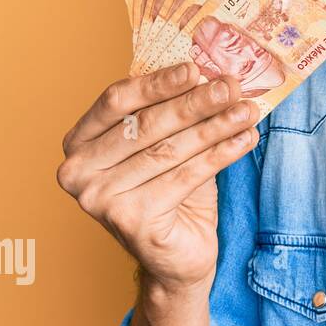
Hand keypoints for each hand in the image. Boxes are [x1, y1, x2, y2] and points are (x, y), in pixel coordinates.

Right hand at [56, 61, 258, 292]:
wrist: (179, 257)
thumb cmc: (173, 193)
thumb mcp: (169, 144)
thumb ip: (176, 111)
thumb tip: (213, 73)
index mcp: (79, 142)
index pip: (117, 101)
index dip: (158, 83)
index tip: (196, 68)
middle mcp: (77, 171)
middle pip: (146, 125)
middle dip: (195, 102)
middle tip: (232, 86)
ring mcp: (99, 198)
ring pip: (169, 150)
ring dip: (214, 126)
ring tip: (248, 111)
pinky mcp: (129, 219)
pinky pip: (184, 177)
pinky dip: (220, 155)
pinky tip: (245, 140)